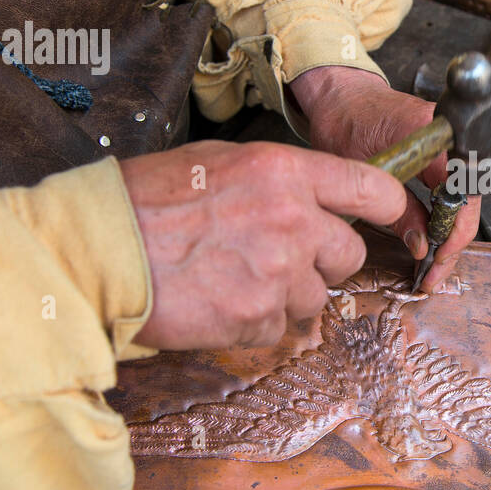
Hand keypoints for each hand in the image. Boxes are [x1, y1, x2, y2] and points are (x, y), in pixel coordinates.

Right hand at [120, 139, 405, 349]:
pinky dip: (255, 321)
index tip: (391, 216)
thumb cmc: (146, 201)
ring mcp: (278, 273)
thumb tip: (313, 197)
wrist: (99, 253)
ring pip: (316, 297)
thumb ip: (277, 180)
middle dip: (324, 260)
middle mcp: (293, 221)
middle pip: (350, 254)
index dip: (388, 206)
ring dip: (286, 295)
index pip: (372, 189)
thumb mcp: (219, 162)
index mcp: (285, 173)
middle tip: (281, 256)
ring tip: (235, 278)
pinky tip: (218, 301)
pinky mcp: (257, 318)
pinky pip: (278, 327)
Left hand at [291, 65, 480, 288]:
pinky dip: (445, 217)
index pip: (462, 189)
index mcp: (433, 133)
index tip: (439, 255)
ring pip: (465, 197)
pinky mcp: (443, 152)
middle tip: (435, 271)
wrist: (341, 95)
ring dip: (452, 232)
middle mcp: (450, 135)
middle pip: (470, 196)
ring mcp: (450, 142)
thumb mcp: (363, 173)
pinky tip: (433, 240)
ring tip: (434, 264)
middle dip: (456, 239)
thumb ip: (395, 211)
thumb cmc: (344, 120)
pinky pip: (454, 189)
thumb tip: (420, 247)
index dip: (455, 228)